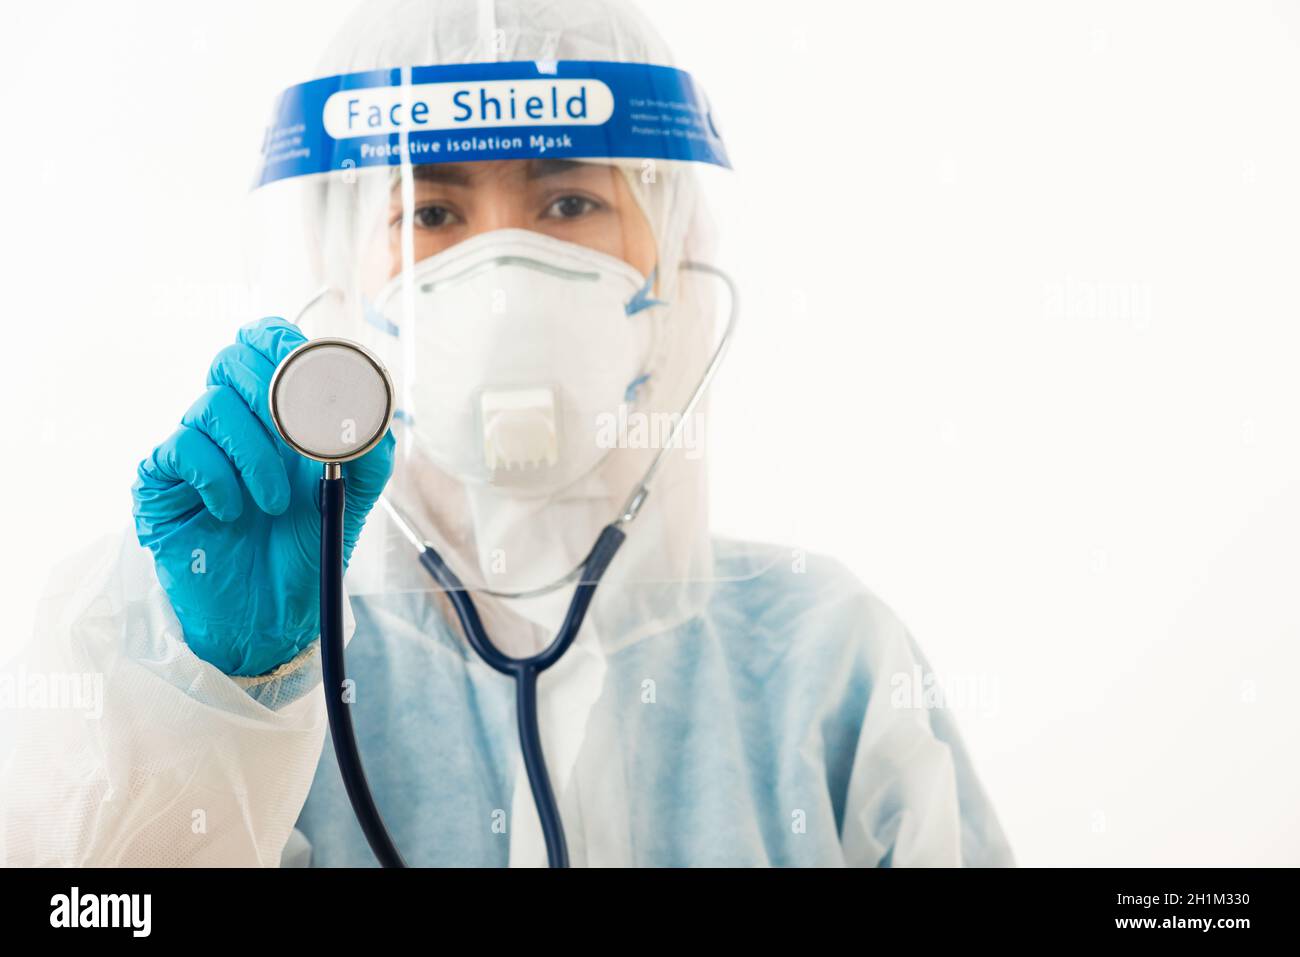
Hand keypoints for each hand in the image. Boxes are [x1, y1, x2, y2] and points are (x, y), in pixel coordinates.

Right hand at [132, 317, 393, 675]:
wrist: (275, 614)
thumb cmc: (309, 549)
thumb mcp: (354, 495)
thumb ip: (368, 449)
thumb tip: (370, 406)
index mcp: (278, 412)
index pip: (266, 342)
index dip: (282, 341)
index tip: (305, 364)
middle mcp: (234, 421)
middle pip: (232, 359)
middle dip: (272, 394)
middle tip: (298, 441)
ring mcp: (196, 447)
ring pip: (211, 405)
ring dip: (254, 453)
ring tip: (274, 503)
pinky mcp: (163, 480)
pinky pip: (181, 448)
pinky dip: (217, 476)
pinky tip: (233, 510)